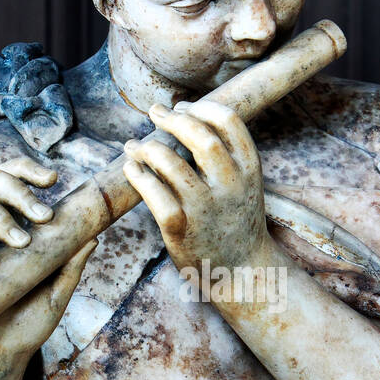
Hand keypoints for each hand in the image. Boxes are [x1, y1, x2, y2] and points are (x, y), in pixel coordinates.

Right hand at [0, 156, 94, 361]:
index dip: (30, 170)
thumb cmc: (29, 319)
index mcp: (18, 220)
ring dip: (1, 217)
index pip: (18, 178)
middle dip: (21, 191)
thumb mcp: (57, 291)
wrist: (1, 349)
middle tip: (44, 216)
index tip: (54, 178)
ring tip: (21, 242)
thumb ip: (71, 265)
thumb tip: (93, 237)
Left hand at [121, 100, 271, 273]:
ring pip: (170, 162)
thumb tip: (186, 117)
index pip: (228, 120)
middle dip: (173, 119)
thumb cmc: (236, 222)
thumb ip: (226, 156)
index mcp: (249, 169)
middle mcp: (230, 186)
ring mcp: (206, 208)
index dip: (200, 107)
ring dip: (147, 147)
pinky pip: (154, 195)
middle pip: (200, 135)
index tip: (182, 107)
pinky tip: (130, 168)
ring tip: (135, 145)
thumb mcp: (245, 185)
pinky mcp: (181, 230)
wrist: (243, 272)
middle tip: (156, 113)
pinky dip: (137, 176)